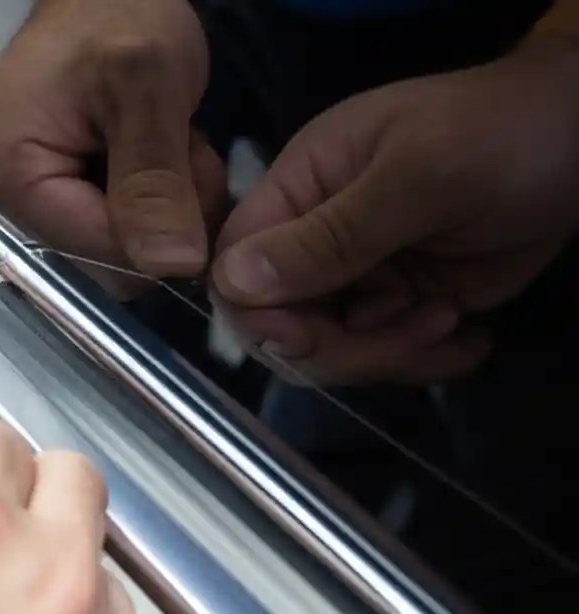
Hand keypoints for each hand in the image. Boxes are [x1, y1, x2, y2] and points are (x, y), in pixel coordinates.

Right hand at [0, 0, 225, 296]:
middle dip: (161, 218)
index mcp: (5, 176)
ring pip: (120, 251)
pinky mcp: (59, 198)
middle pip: (102, 263)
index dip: (156, 236)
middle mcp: (4, 203)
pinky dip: (155, 200)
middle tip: (183, 152)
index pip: (90, 252)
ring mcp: (30, 203)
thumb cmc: (116, 14)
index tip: (194, 182)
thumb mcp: (146, 85)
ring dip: (165, 207)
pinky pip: (118, 231)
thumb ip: (155, 178)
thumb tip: (171, 266)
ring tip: (173, 145)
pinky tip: (161, 156)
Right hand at [211, 38, 578, 385]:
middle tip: (414, 328)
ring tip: (451, 318)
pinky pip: (388, 354)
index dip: (261, 313)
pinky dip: (427, 359)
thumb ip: (328, 235)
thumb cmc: (499, 135)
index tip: (310, 337)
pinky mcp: (406, 302)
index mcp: (301, 188)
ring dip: (391, 353)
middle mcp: (317, 234)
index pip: (235, 264)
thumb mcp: (416, 178)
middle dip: (341, 346)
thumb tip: (232, 281)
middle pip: (282, 322)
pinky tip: (472, 336)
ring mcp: (361, 273)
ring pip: (333, 349)